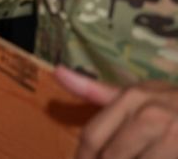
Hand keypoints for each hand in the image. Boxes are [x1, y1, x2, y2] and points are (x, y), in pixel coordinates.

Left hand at [55, 67, 177, 158]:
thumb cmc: (172, 104)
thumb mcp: (138, 94)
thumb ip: (96, 91)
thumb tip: (57, 72)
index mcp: (133, 99)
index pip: (92, 137)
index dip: (82, 158)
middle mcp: (152, 117)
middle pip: (111, 156)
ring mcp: (173, 137)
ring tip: (126, 158)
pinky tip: (150, 157)